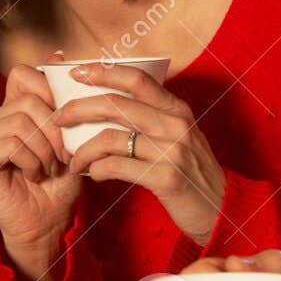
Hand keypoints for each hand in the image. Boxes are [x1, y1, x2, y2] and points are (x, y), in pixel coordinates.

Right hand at [0, 62, 80, 280]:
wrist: (47, 223)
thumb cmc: (59, 183)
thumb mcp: (71, 136)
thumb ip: (63, 98)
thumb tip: (60, 55)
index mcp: (12, 110)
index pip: (22, 74)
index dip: (48, 89)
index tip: (65, 119)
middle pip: (28, 100)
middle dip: (55, 130)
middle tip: (62, 156)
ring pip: (20, 121)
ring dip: (45, 149)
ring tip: (48, 168)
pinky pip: (10, 143)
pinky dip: (31, 161)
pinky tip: (33, 175)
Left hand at [55, 63, 224, 243]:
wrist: (223, 208)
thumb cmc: (191, 171)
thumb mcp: (178, 136)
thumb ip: (150, 118)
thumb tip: (104, 104)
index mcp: (176, 109)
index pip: (136, 79)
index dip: (103, 72)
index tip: (75, 72)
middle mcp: (175, 125)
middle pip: (114, 105)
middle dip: (77, 109)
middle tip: (57, 119)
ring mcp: (172, 151)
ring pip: (110, 138)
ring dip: (82, 150)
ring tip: (73, 161)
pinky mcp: (166, 178)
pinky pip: (117, 167)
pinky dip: (97, 170)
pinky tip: (93, 175)